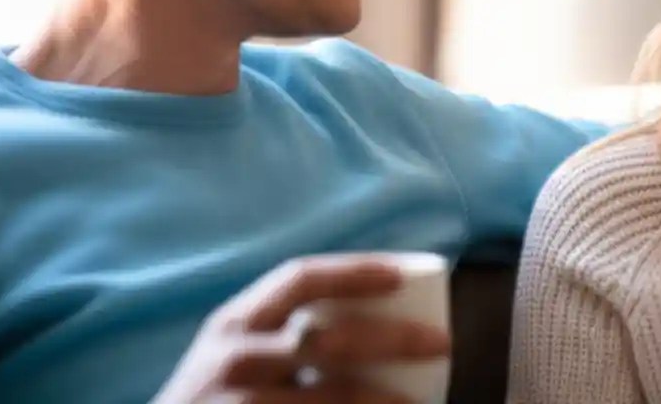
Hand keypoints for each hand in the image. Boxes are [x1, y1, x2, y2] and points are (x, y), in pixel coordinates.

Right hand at [151, 258, 450, 403]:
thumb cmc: (218, 395)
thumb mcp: (239, 352)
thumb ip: (289, 334)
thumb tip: (384, 323)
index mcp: (236, 321)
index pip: (298, 277)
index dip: (352, 270)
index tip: (402, 273)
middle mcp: (233, 356)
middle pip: (326, 339)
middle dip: (391, 338)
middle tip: (442, 341)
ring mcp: (236, 402)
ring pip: (327, 397)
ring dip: (382, 400)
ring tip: (419, 402)